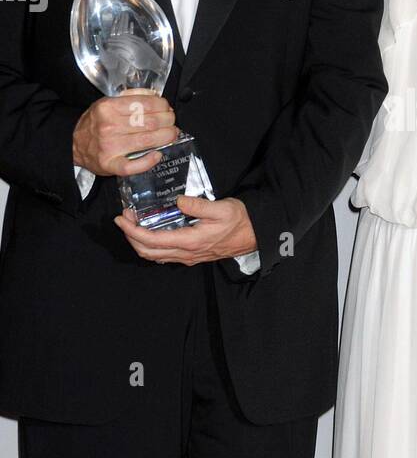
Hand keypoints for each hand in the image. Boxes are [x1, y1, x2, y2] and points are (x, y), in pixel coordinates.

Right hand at [73, 89, 177, 176]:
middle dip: (167, 121)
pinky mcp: (111, 165)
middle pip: (149, 122)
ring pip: (146, 141)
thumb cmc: (95, 123)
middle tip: (171, 122)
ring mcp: (110, 147)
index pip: (144, 104)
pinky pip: (133, 166)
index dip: (162, 106)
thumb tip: (155, 96)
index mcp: (108, 108)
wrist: (73, 144)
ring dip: (165, 137)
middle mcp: (109, 126)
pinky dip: (148, 161)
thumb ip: (130, 97)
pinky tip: (157, 155)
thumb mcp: (107, 102)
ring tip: (171, 134)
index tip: (167, 108)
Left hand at [114, 195, 257, 265]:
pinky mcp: (191, 256)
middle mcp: (186, 253)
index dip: (132, 231)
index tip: (122, 219)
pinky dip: (150, 246)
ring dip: (139, 242)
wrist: (254, 235)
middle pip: (147, 252)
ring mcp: (188, 257)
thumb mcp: (222, 208)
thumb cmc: (239, 221)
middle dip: (130, 237)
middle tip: (124, 219)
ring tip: (133, 225)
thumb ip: (198, 205)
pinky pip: (164, 256)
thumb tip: (179, 201)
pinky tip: (149, 233)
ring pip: (154, 256)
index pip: (152, 240)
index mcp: (190, 241)